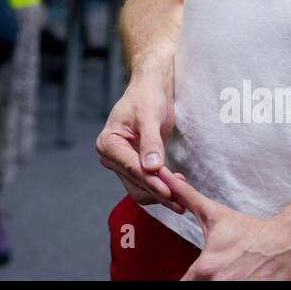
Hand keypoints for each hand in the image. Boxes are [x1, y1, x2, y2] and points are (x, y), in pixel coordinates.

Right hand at [96, 72, 183, 213]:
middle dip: (157, 191)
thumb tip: (152, 168)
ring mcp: (121, 162)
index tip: (169, 191)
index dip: (151, 181)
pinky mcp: (133, 165)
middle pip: (135, 183)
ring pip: (140, 188)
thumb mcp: (150, 116)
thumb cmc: (147, 96)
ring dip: (160, 194)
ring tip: (182, 195)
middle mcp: (110, 155)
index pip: (131, 168)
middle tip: (181, 200)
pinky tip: (176, 185)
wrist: (151, 89)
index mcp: (108, 142)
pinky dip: (160, 188)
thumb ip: (150, 143)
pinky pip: (146, 183)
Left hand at [157, 168, 290, 279]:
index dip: (187, 278)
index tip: (195, 273)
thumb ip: (186, 196)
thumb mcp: (215, 214)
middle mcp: (220, 284)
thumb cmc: (251, 232)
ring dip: (223, 282)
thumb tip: (165, 177)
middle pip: (199, 288)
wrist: (288, 242)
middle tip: (221, 269)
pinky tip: (244, 277)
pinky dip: (238, 285)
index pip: (182, 284)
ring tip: (234, 273)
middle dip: (206, 280)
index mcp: (206, 268)